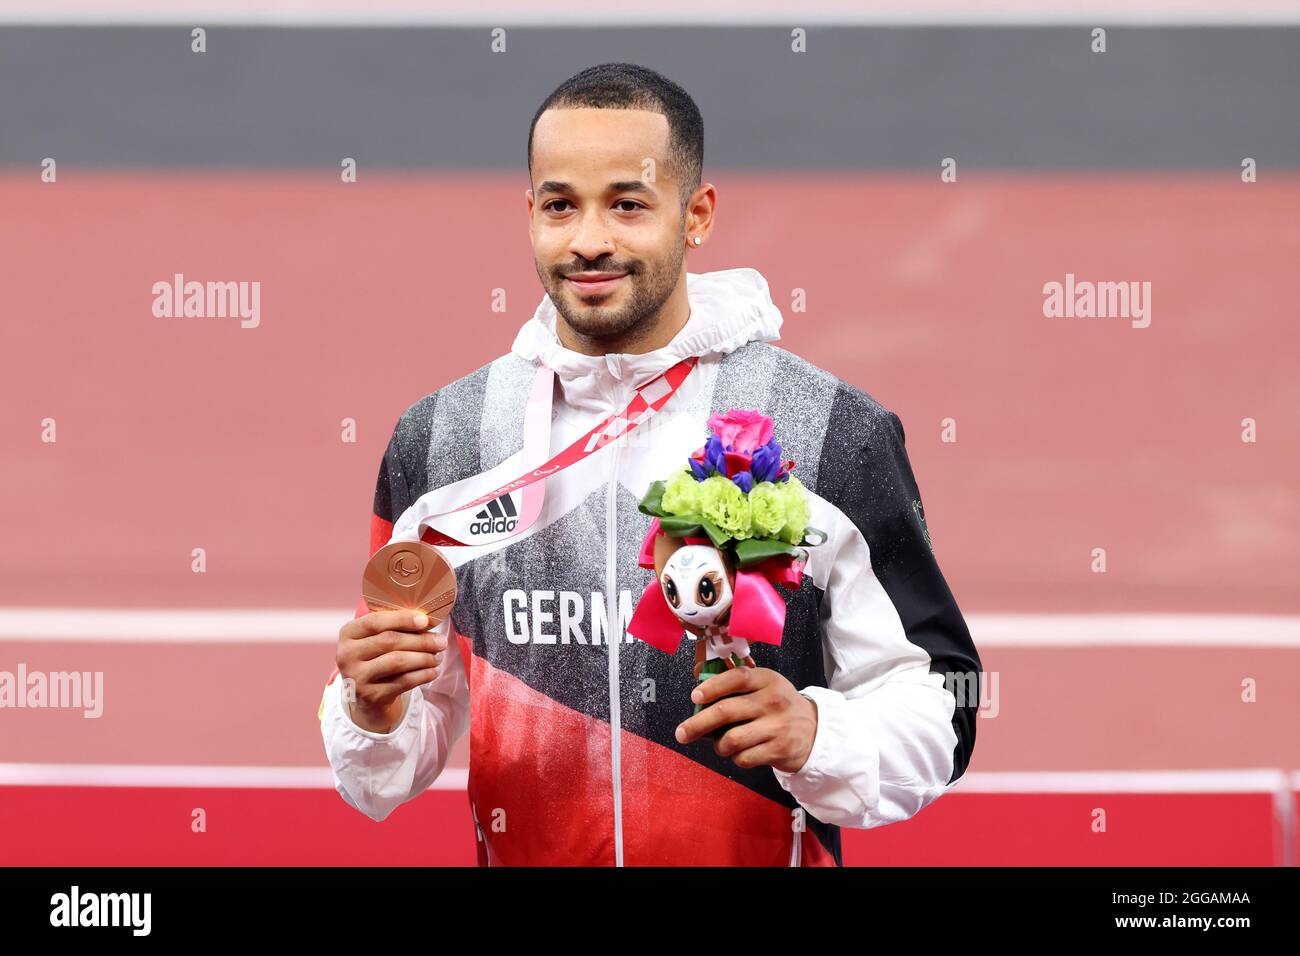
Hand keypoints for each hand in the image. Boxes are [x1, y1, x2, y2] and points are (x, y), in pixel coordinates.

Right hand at [335, 609, 447, 732]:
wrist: (367, 696)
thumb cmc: (377, 657)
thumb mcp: (376, 639)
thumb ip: (394, 626)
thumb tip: (426, 620)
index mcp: (348, 633)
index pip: (374, 621)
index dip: (401, 619)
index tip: (425, 620)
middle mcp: (346, 655)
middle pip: (389, 641)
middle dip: (420, 640)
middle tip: (441, 642)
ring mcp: (357, 677)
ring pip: (397, 661)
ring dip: (424, 658)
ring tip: (439, 656)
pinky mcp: (370, 695)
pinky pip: (403, 681)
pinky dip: (423, 675)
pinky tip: (434, 671)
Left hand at [674, 666, 817, 772]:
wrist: (815, 731)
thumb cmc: (779, 706)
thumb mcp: (764, 686)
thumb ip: (733, 681)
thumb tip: (696, 672)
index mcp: (767, 679)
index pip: (737, 678)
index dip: (712, 687)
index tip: (695, 697)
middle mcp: (773, 701)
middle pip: (727, 711)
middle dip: (698, 724)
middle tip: (682, 733)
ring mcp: (777, 726)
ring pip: (732, 739)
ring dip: (719, 746)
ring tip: (721, 745)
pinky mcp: (779, 749)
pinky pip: (744, 757)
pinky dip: (735, 758)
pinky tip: (740, 753)